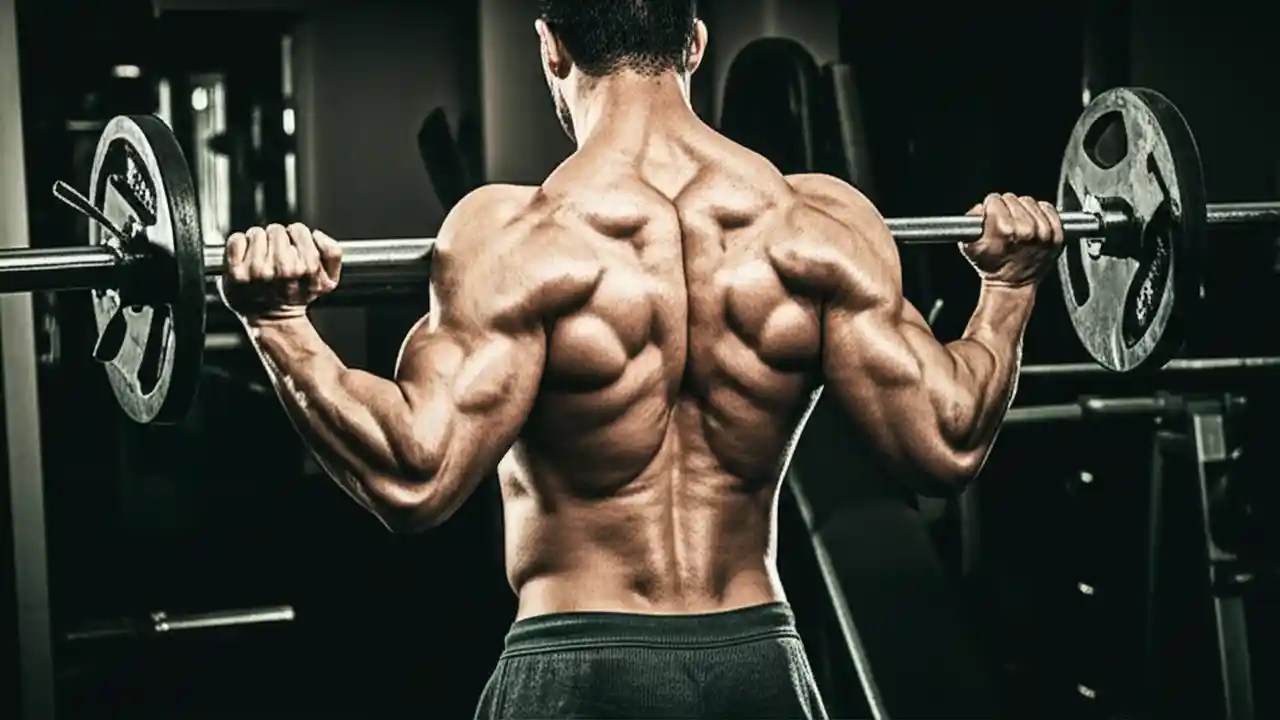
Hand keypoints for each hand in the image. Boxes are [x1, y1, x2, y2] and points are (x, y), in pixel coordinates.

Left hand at [218, 223, 341, 322]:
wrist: (273, 320)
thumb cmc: (298, 297)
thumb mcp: (328, 281)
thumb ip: (333, 253)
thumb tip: (316, 234)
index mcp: (305, 267)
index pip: (298, 229)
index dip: (296, 236)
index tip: (294, 248)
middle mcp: (280, 269)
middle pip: (276, 230)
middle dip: (277, 239)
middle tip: (276, 255)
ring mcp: (255, 271)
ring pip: (256, 233)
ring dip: (259, 242)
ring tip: (263, 259)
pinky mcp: (235, 273)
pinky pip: (236, 240)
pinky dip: (239, 245)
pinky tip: (247, 258)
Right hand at [960, 193, 1063, 287]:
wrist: (1012, 284)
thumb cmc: (991, 267)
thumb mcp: (970, 246)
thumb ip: (970, 221)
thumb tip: (981, 207)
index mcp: (1005, 230)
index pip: (995, 200)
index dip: (990, 207)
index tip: (990, 217)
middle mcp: (1027, 230)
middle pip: (1012, 199)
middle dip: (1005, 208)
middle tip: (1004, 223)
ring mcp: (1044, 233)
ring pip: (1030, 202)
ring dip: (1022, 209)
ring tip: (1018, 225)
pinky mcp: (1057, 236)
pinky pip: (1049, 209)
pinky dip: (1040, 213)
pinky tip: (1032, 223)